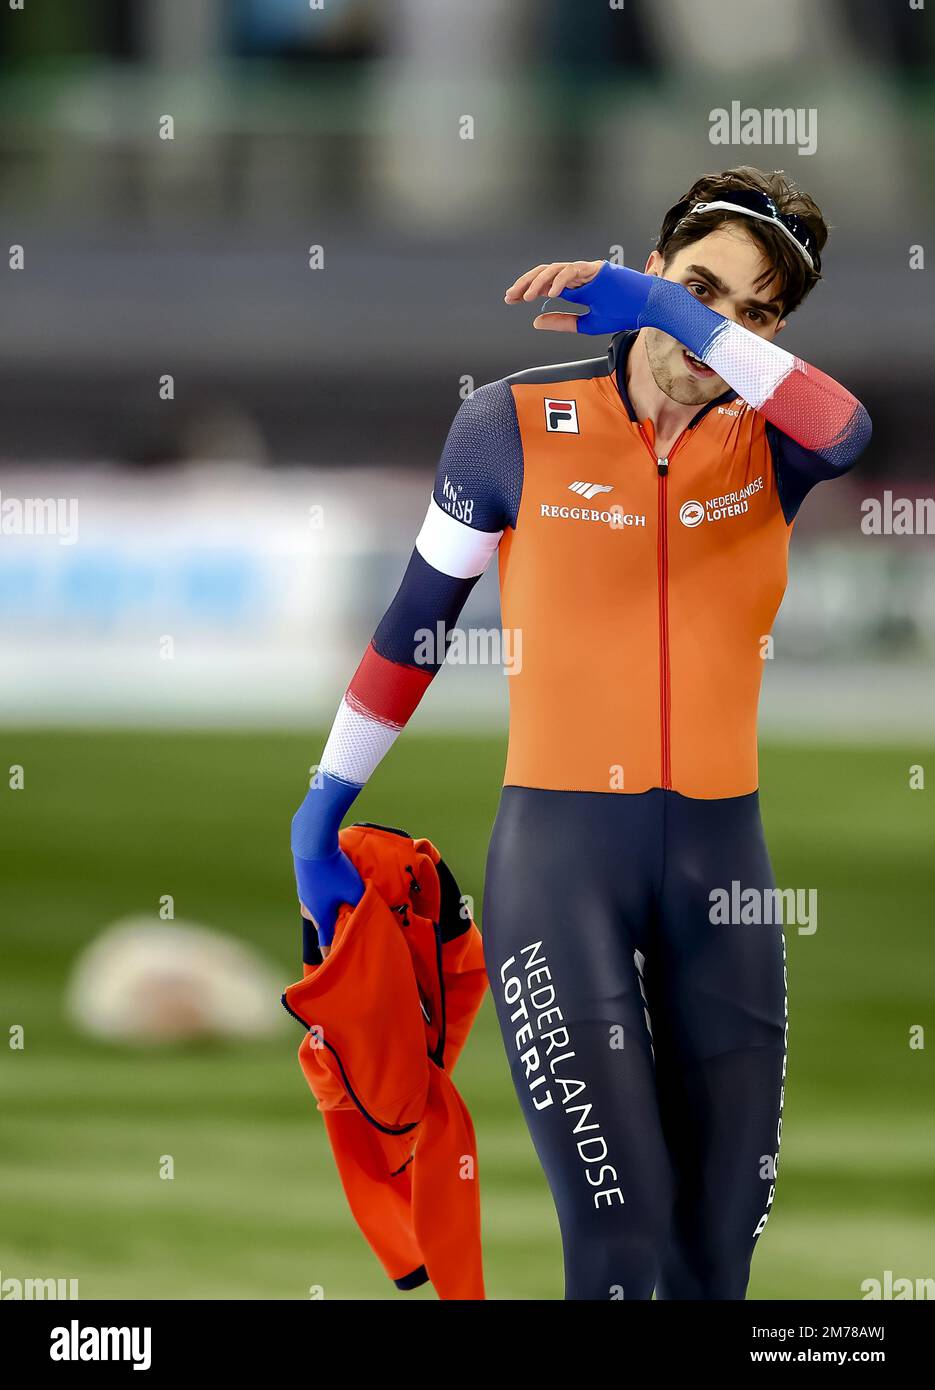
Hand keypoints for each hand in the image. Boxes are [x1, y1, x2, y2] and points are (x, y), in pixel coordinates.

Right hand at [293, 845, 364, 951]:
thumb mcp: (355, 890)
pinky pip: (316, 897)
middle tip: (345, 933)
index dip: (332, 955)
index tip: (337, 964)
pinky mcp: (304, 882)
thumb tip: (373, 913)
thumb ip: (364, 905)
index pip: (325, 944)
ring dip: (329, 913)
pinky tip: (333, 890)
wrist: (312, 843)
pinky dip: (325, 899)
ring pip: (318, 911)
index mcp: (321, 917)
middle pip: (322, 927)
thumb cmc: (334, 871)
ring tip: (341, 910)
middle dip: (333, 932)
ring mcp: (304, 895)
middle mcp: (310, 910)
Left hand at [505, 260, 658, 335]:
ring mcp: (587, 270)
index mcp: (575, 287)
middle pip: (545, 272)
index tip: (511, 299)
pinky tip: (551, 294)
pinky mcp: (597, 268)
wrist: (647, 309)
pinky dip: (561, 280)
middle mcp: (578, 275)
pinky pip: (573, 270)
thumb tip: (536, 321)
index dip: (527, 289)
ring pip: (556, 269)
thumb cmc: (623, 314)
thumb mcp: (587, 324)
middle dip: (527, 283)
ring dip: (540, 282)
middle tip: (511, 296)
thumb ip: (562, 322)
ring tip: (528, 296)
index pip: (545, 283)